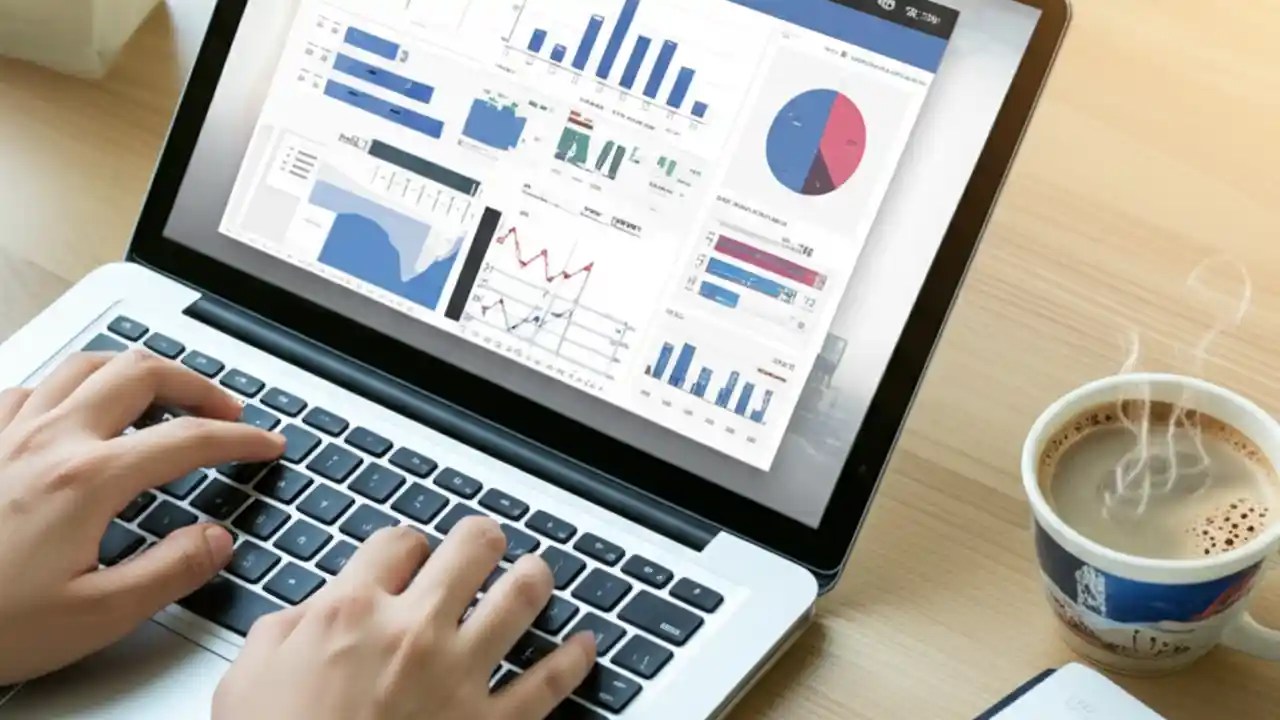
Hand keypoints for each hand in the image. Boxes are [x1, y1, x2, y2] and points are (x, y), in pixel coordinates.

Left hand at [0, 350, 284, 684]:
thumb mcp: (96, 617)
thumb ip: (169, 571)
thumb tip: (216, 540)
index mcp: (86, 480)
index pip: (188, 439)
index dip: (240, 439)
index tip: (266, 445)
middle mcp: (48, 441)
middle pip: (140, 373)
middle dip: (197, 384)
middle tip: (225, 410)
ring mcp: (6, 434)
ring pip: (85, 365)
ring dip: (136, 372)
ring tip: (162, 394)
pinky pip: (30, 386)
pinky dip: (71, 388)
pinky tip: (76, 412)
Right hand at [214, 519, 596, 719]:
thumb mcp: (249, 677)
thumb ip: (289, 627)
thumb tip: (317, 607)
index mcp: (351, 612)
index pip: (399, 542)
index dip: (409, 545)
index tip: (412, 556)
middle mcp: (412, 632)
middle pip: (471, 549)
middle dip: (482, 540)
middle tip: (485, 545)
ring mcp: (457, 676)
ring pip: (520, 598)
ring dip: (534, 577)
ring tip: (537, 572)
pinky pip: (548, 684)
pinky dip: (574, 661)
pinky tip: (584, 646)